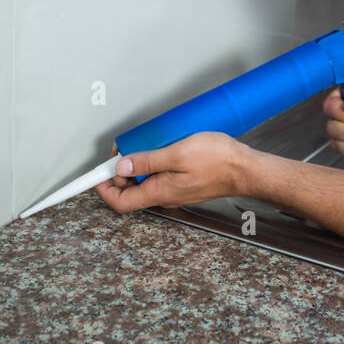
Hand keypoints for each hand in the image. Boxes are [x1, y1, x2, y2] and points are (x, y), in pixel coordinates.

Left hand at [94, 132, 252, 212]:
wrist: (246, 169)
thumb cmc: (219, 162)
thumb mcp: (177, 155)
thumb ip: (147, 162)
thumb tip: (120, 167)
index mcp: (158, 192)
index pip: (119, 201)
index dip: (102, 188)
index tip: (96, 172)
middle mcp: (163, 195)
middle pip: (129, 188)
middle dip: (120, 168)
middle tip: (125, 147)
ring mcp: (173, 189)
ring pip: (144, 179)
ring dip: (139, 162)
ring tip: (146, 142)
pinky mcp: (182, 182)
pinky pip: (160, 174)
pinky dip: (154, 160)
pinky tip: (164, 145)